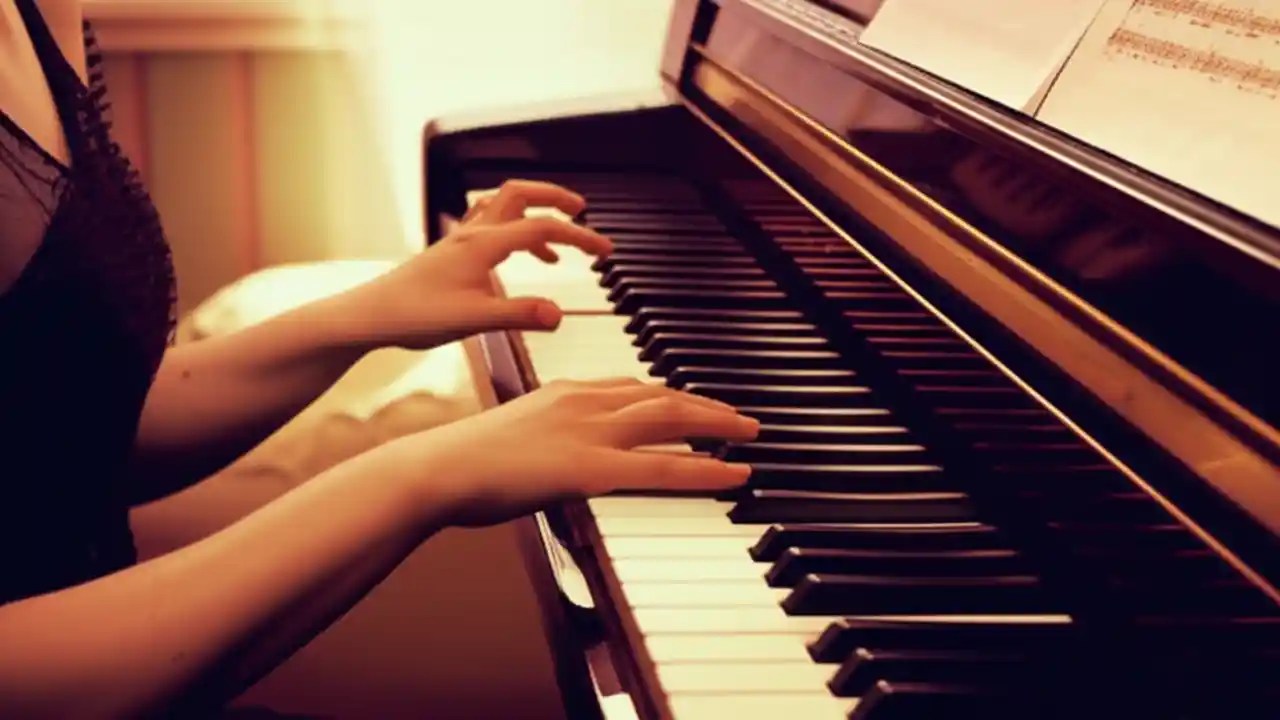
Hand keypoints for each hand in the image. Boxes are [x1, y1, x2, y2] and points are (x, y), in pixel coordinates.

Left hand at [338, 180, 609, 349]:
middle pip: (520, 194)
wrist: (372, 316)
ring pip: (505, 207)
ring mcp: (461, 240)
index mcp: (482, 244)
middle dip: (555, 197)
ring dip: (536, 213)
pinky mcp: (453, 252)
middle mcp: (473, 234)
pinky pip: (493, 228)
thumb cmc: (414, 315)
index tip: (606, 251)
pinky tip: (528, 259)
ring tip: (561, 239)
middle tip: (583, 210)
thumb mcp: (474, 320)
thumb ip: (520, 315)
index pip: (541, 228)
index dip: (579, 237)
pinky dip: (518, 234)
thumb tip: (559, 315)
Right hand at [392, 379, 759, 527]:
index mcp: (565, 392)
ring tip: (750, 434)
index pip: (632, 387)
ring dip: (718, 425)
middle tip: (739, 417)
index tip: (691, 404)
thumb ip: (544, 437)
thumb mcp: (512, 437)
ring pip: (672, 420)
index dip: (669, 396)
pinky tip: (735, 474)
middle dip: (706, 405)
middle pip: (662, 396)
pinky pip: (664, 469)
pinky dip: (706, 469)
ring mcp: (591, 433)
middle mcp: (585, 402)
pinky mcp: (592, 469)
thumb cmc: (461, 461)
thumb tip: (555, 457)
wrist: (436, 469)